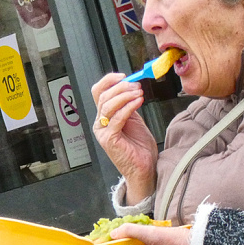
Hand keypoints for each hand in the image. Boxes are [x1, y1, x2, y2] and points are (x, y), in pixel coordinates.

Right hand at [91, 73, 158, 202]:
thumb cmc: (139, 147)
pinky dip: (128, 107)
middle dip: (121, 87)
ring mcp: (103, 132)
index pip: (99, 92)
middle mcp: (100, 123)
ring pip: (108, 105)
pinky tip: (138, 102)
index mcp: (104, 117)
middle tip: (136, 85)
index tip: (125, 75)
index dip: (110, 80)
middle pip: (103, 96)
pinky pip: (117, 118)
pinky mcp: (109, 140)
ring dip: (125, 95)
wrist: (144, 169)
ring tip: (139, 93)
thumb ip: (129, 104)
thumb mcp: (134, 119)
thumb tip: (132, 85)